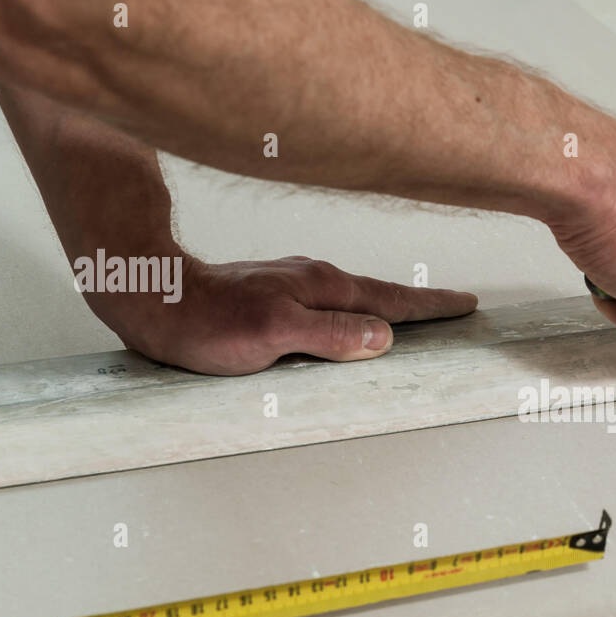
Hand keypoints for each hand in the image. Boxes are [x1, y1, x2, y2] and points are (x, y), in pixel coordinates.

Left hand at [83, 255, 477, 374]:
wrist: (148, 296)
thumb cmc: (203, 321)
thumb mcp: (274, 334)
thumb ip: (331, 335)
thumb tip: (383, 337)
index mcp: (322, 288)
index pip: (391, 299)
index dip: (430, 305)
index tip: (466, 304)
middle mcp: (312, 279)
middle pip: (380, 293)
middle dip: (421, 301)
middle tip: (456, 304)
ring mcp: (292, 283)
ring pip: (355, 295)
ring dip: (389, 303)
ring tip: (415, 313)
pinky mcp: (273, 292)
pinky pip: (330, 300)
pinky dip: (354, 306)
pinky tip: (351, 316)